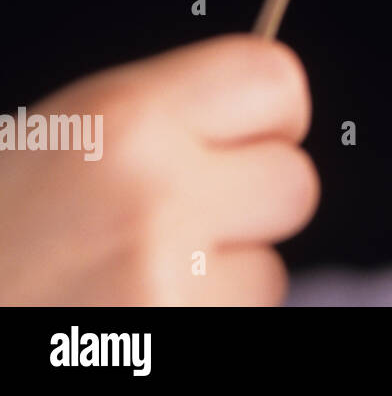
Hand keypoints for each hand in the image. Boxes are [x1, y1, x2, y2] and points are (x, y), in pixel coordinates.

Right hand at [0, 34, 319, 304]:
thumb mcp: (53, 141)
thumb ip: (157, 125)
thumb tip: (257, 121)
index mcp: (123, 119)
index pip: (276, 81)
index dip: (268, 115)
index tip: (248, 137)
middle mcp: (155, 196)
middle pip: (294, 183)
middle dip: (250, 205)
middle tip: (182, 222)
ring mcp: (168, 287)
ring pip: (269, 271)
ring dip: (222, 280)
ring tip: (127, 285)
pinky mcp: (178, 353)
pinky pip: (240, 326)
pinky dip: (201, 325)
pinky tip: (126, 325)